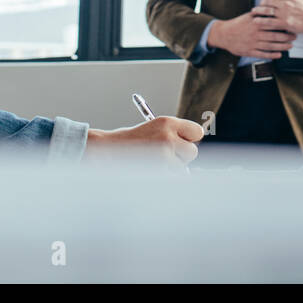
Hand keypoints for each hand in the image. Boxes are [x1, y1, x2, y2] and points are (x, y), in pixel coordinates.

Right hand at [84, 116, 203, 169]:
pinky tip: (149, 171)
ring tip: (151, 163)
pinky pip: (172, 179)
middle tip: (164, 156)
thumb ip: (172, 135)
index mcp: (167, 123)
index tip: (183, 143)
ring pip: (182, 168)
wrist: (105, 152)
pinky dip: (164, 178)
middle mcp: (168, 138)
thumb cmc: (127, 142)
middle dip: (181, 157)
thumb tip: (191, 148)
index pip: (197, 132)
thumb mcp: (151, 129)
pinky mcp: (159, 173)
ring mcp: (164, 157)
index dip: (189, 139)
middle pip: (192, 152)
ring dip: (171, 169)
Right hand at [208, 12, 296, 59]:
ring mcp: (252, 43)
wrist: (224, 34)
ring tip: (290, 46)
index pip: (273, 24)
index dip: (284, 26)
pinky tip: (279, 54)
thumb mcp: (248, 16)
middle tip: (294, 36)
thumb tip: (270, 7)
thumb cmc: (237, 24)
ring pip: (270, 46)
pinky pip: (262, 54)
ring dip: (282, 46)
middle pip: (274, 36)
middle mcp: (255, 34)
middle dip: (286, 37)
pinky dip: (272, 55)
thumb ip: (260, 13)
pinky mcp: (249, 51)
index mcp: (256, 23)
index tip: (292, 26)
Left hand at [255, 0, 302, 35]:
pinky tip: (257, 21)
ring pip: (266, 11)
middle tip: (259, 5)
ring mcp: (284, 14)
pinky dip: (261, 21)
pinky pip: (269, 22)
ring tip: (254, 12)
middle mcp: (286, 4)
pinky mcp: (284, 23)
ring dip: (258, 11)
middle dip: (261, 3)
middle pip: (267, 1)